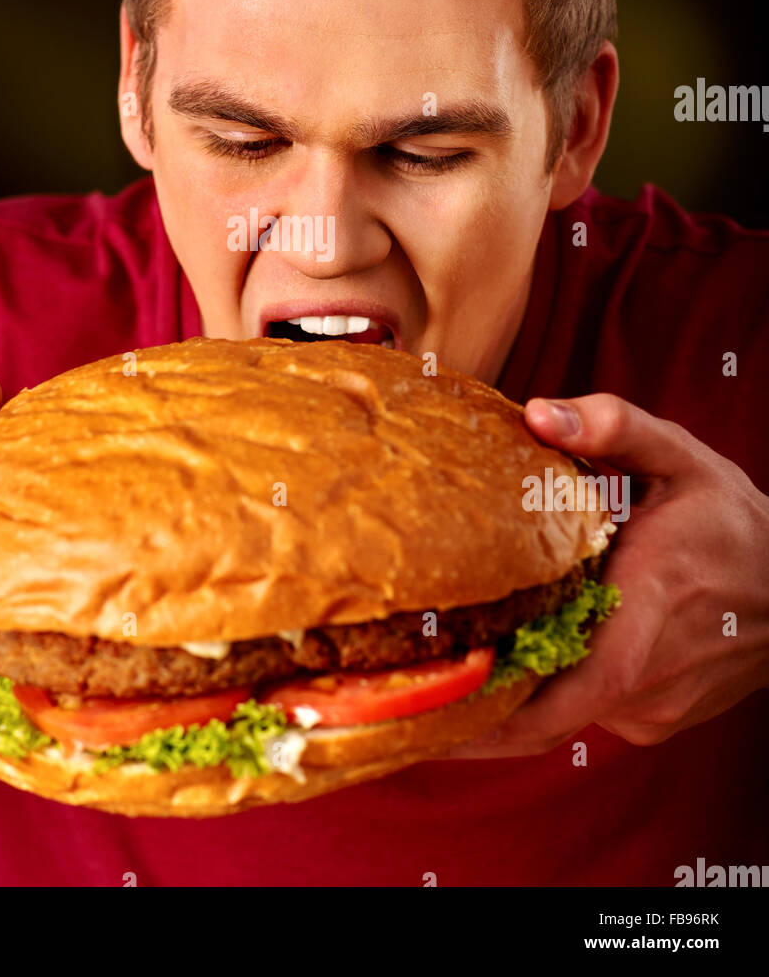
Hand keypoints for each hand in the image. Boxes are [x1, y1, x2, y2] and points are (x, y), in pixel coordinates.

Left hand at [447, 393, 768, 757]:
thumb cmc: (733, 521)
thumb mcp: (682, 456)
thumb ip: (613, 427)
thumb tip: (537, 413)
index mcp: (648, 606)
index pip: (571, 690)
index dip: (496, 720)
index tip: (430, 719)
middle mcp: (648, 672)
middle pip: (545, 708)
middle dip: (475, 703)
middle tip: (399, 686)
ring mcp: (653, 707)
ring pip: (563, 707)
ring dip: (513, 686)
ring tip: (454, 651)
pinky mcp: (653, 719)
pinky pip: (585, 707)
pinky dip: (552, 684)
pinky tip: (528, 647)